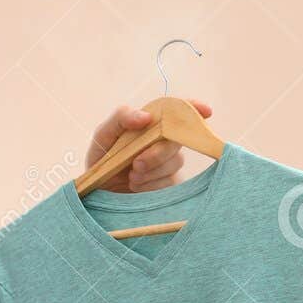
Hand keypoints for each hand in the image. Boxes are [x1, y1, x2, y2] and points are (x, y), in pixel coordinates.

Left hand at [86, 101, 212, 192]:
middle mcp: (163, 142)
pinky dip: (152, 185)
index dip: (193, 109)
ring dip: (152, 171)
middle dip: (157, 153)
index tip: (205, 111)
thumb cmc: (101, 160)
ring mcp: (168, 164)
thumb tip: (147, 116)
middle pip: (176, 140)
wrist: (97, 193)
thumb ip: (120, 119)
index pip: (177, 111)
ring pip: (174, 162)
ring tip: (131, 178)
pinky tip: (137, 188)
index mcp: (150, 125)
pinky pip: (171, 182)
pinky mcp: (170, 185)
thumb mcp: (103, 136)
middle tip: (135, 165)